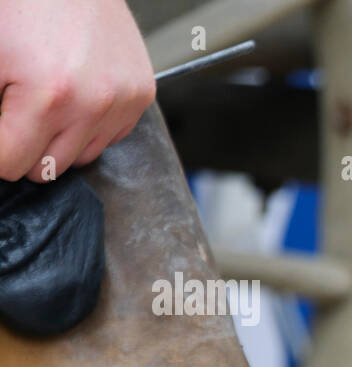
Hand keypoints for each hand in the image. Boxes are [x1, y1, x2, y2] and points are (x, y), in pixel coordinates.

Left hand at [0, 0, 154, 182]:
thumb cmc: (23, 5)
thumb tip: (1, 146)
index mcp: (49, 95)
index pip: (10, 164)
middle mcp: (94, 104)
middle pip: (47, 168)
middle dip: (25, 145)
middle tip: (17, 110)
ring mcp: (123, 101)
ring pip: (80, 158)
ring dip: (58, 139)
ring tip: (47, 100)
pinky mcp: (141, 94)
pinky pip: (110, 137)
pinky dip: (88, 125)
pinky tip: (75, 95)